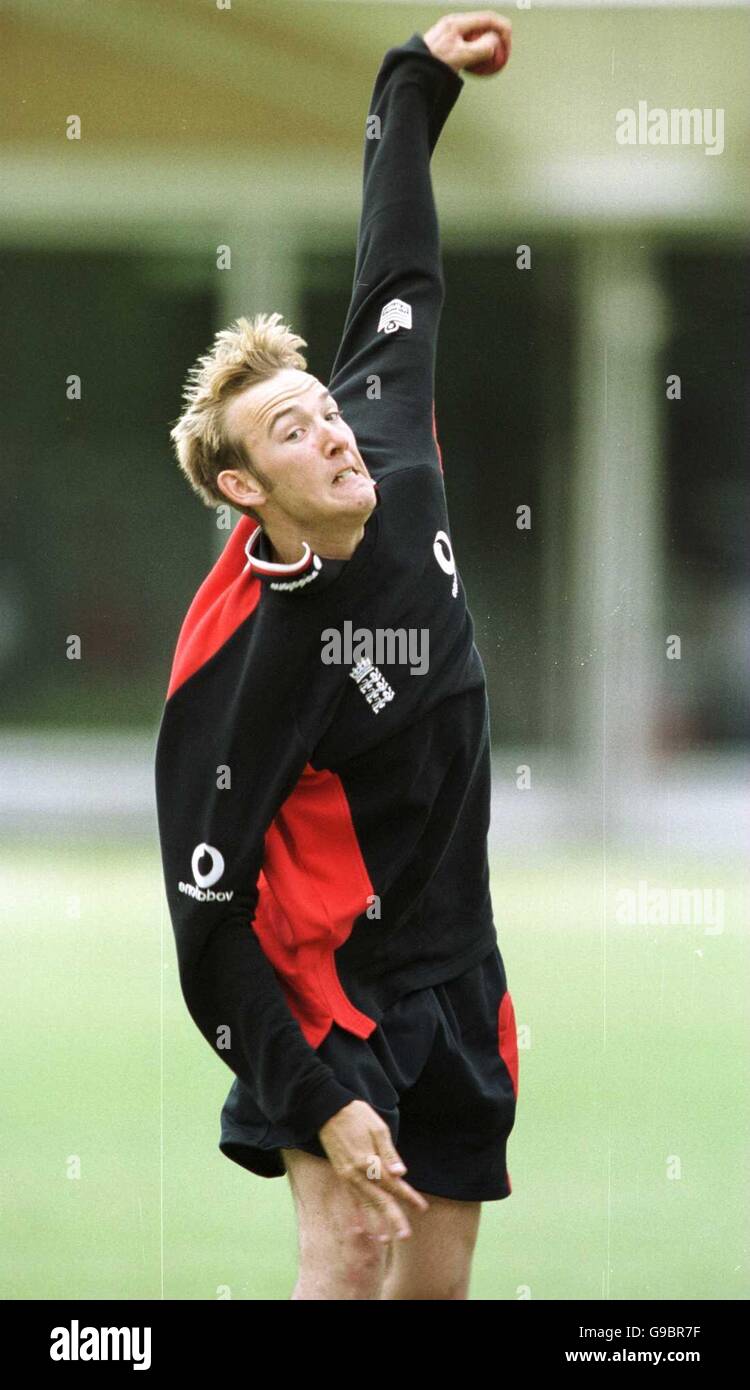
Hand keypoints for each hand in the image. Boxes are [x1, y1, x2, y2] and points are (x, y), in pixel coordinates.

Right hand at [318, 1099, 428, 1242]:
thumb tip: (401, 1174)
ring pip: (365, 1203)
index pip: (393, 1184)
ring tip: (385, 1239)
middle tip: (405, 1236)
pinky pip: (351, 1199)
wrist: (328, 1110)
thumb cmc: (357, 1116)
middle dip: (393, 1218)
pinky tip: (360, 1228)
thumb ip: (389, 1153)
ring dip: (375, 1222)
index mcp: (369, 1161)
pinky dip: (357, 1213)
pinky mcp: (341, 1175)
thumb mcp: (378, 1129)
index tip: (421, 1208)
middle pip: (379, 1200)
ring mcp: (347, 1176)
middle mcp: (357, 1174)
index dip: (408, 1197)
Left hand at [423, 10, 511, 75]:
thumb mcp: (461, 57)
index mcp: (457, 22)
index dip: (503, 28)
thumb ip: (481, 48)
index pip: (488, 17)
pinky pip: (469, 41)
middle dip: (498, 35)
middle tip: (505, 51)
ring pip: (477, 32)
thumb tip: (495, 41)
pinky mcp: (448, 40)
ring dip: (489, 42)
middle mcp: (454, 22)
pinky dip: (478, 48)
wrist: (414, 71)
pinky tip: (481, 62)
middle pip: (484, 23)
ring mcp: (451, 30)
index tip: (509, 43)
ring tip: (495, 57)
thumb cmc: (435, 65)